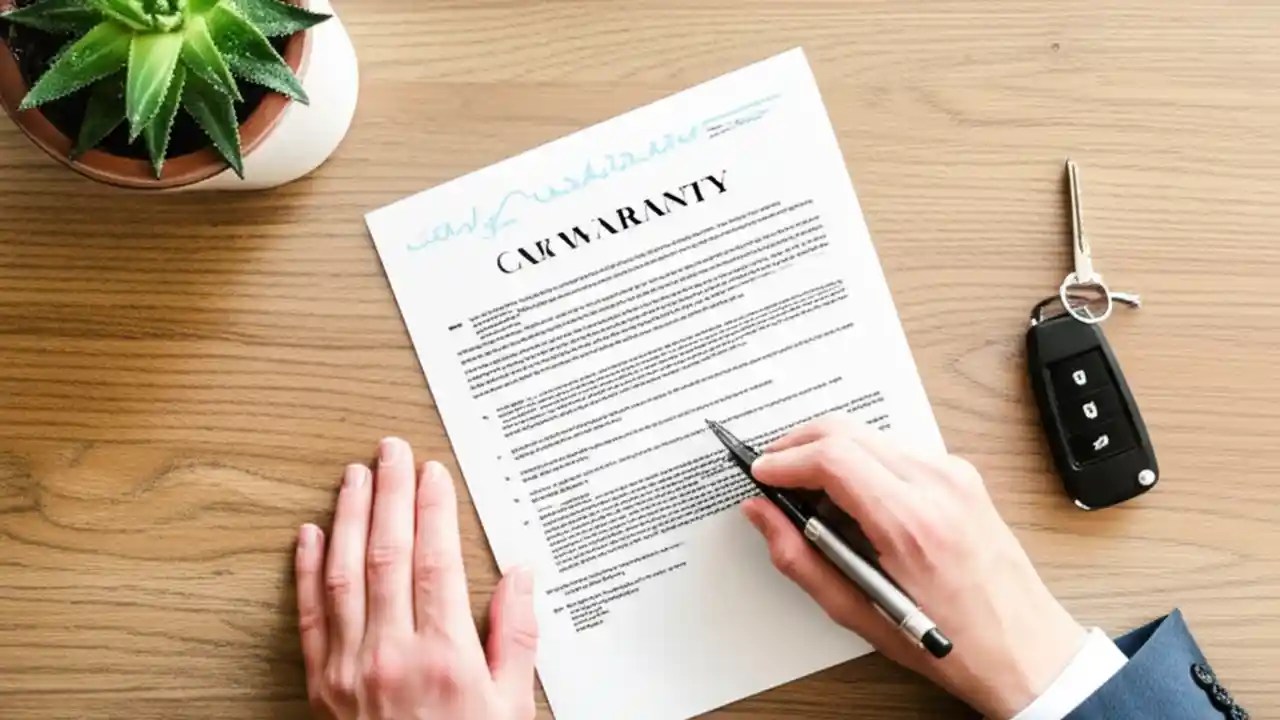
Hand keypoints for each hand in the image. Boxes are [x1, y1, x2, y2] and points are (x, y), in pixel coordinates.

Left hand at [295, 437, 538, 719]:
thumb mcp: (511, 707)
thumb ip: (517, 637)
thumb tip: (520, 575)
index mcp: (443, 657)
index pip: (435, 560)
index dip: (433, 509)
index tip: (434, 474)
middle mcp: (390, 654)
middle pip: (388, 553)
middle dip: (390, 493)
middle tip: (391, 451)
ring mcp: (348, 667)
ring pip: (344, 573)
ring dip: (349, 517)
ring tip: (354, 477)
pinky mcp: (320, 683)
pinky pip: (309, 614)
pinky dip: (307, 570)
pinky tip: (310, 535)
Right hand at [743, 416, 1084, 718]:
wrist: (1025, 649)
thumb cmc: (954, 642)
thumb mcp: (859, 613)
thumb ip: (800, 559)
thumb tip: (764, 516)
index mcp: (911, 524)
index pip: (833, 457)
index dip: (785, 460)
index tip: (761, 473)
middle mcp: (937, 486)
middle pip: (847, 432)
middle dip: (799, 445)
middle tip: (773, 474)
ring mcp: (954, 475)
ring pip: (869, 435)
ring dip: (830, 453)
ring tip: (809, 494)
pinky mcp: (962, 476)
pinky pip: (896, 449)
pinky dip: (862, 461)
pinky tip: (851, 498)